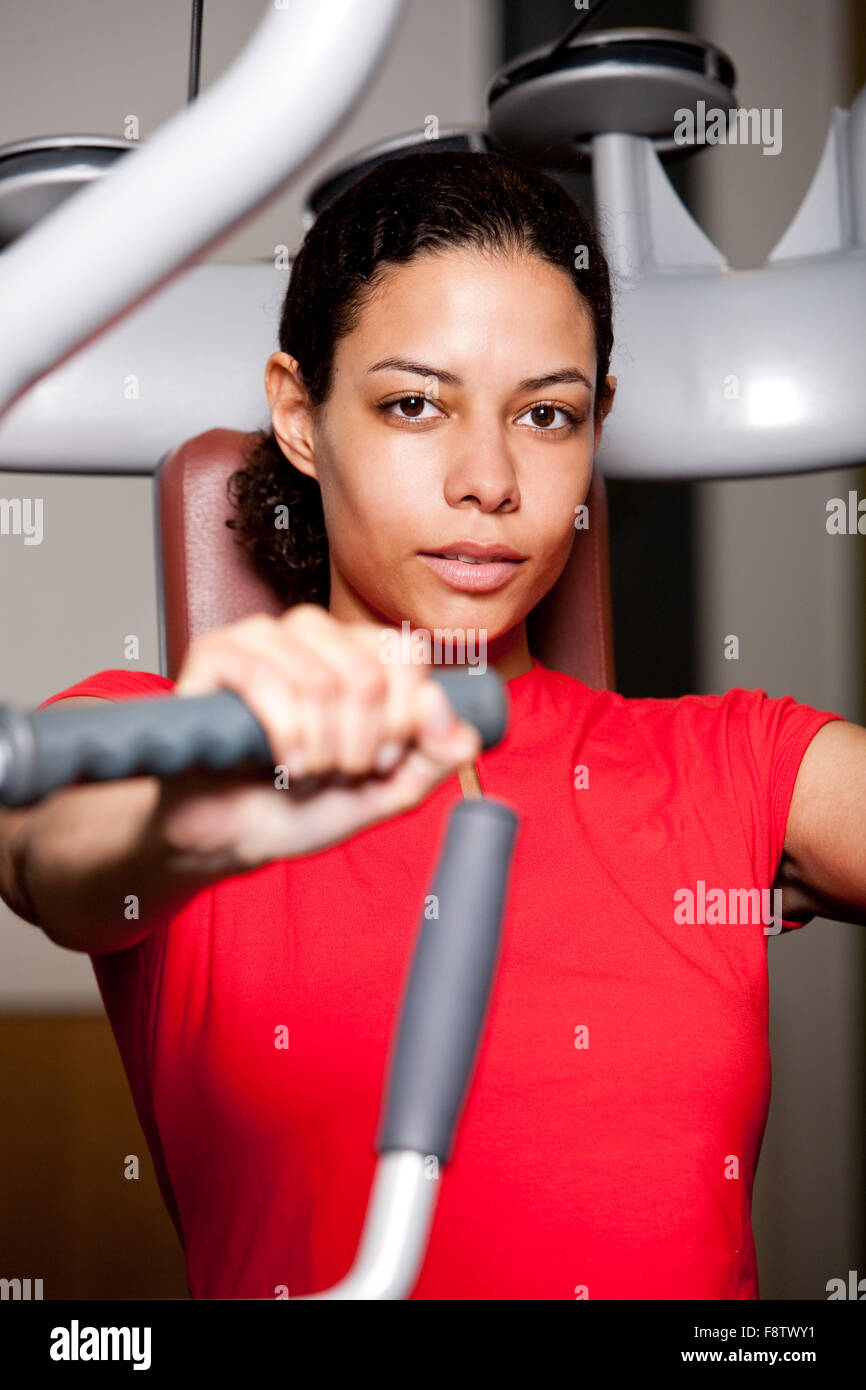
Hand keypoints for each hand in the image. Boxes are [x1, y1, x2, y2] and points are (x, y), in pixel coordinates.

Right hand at [149, 604, 481, 867]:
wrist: (227, 834)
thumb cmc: (300, 805)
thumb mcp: (386, 791)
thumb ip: (434, 759)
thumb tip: (466, 731)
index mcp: (358, 651)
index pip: (407, 656)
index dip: (403, 721)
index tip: (381, 760)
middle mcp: (313, 632)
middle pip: (368, 674)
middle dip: (361, 744)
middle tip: (339, 772)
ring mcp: (262, 636)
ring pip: (321, 680)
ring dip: (322, 747)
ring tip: (306, 772)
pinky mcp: (215, 654)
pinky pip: (266, 680)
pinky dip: (286, 735)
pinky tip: (284, 763)